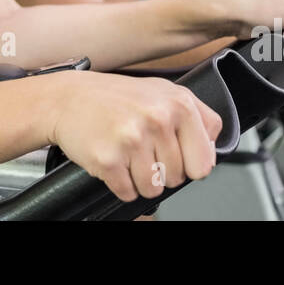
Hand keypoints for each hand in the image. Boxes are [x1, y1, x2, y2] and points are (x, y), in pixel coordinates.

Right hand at [46, 71, 220, 202]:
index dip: (189, 164)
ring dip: (139, 179)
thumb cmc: (117, 97)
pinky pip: (127, 193)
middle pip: (177, 178)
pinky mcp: (109, 159)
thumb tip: (214, 149)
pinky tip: (113, 159)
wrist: (69, 98)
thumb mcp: (164, 92)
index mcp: (179, 104)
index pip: (203, 163)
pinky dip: (120, 184)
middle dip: (161, 170)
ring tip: (126, 153)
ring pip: (153, 189)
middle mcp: (158, 120)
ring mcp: (132, 140)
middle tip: (141, 147)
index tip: (175, 154)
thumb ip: (199, 117)